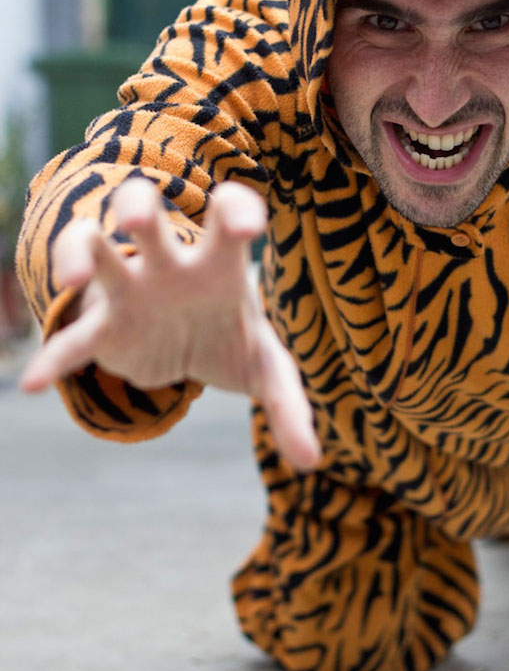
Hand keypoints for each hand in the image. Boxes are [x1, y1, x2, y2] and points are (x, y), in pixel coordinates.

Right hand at [20, 178, 320, 471]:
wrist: (181, 346)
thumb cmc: (227, 335)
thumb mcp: (265, 366)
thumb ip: (291, 405)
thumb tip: (312, 462)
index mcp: (218, 261)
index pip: (228, 212)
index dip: (237, 209)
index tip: (248, 227)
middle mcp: (168, 264)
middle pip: (144, 215)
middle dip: (137, 208)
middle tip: (141, 219)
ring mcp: (129, 289)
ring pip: (93, 248)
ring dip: (81, 252)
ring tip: (75, 278)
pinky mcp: (102, 328)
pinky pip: (72, 337)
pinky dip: (53, 357)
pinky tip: (36, 383)